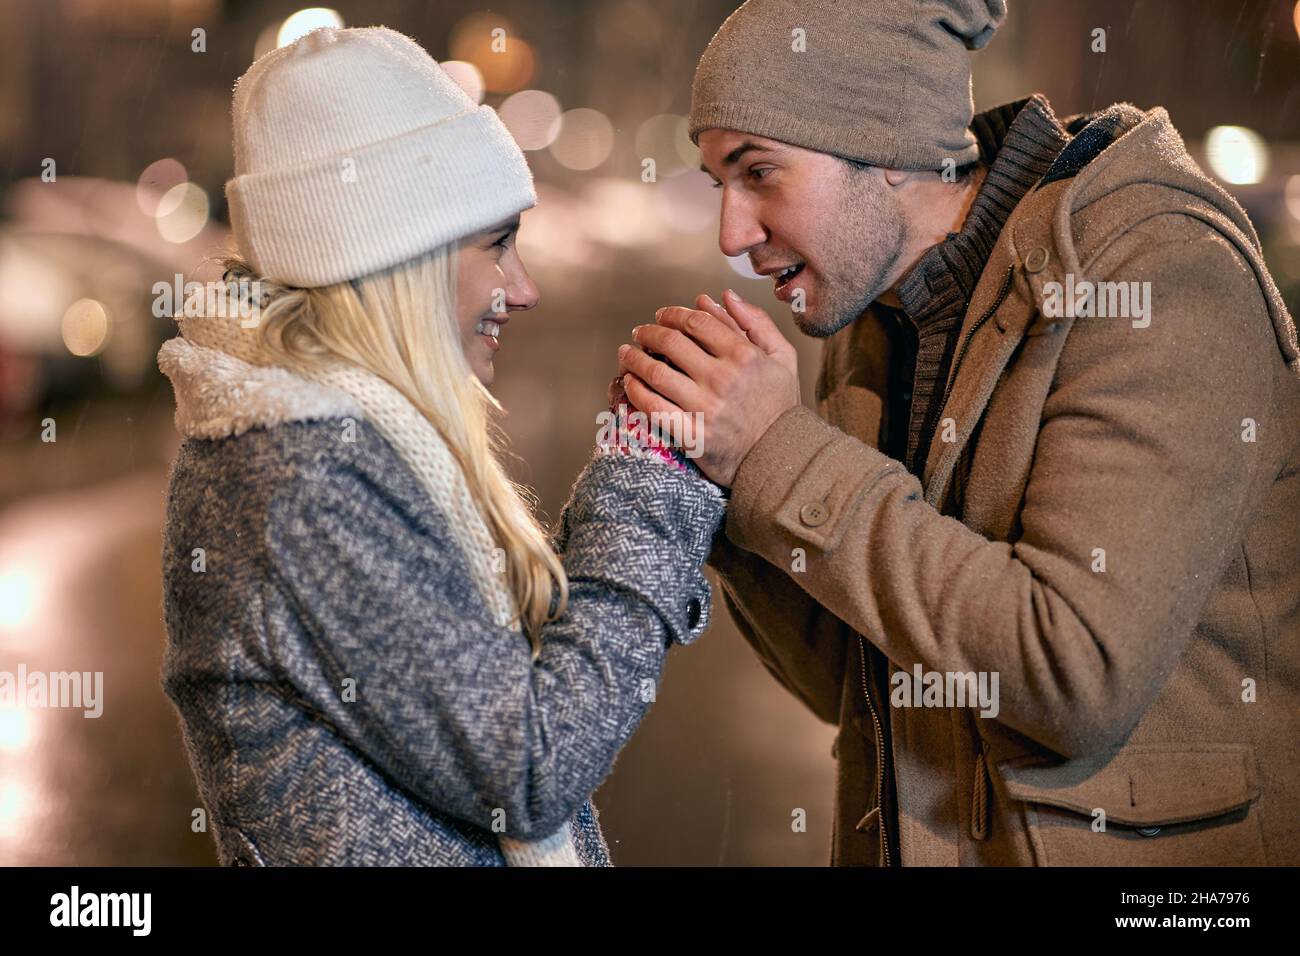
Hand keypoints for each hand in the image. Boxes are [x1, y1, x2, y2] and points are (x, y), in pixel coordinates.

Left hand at [617, 289, 799, 486]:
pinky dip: (635, 391)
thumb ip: (756, 323)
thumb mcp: (782, 358)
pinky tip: (629, 382)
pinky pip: (652, 407)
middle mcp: (722, 379)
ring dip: (633, 358)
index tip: (662, 315)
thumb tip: (725, 296)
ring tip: (627, 353)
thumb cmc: (779, 406)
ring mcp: (705, 408)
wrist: (779, 457)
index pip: (696, 322)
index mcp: (744, 356)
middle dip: (648, 333)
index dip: (672, 314)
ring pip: (655, 372)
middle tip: (640, 333)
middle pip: (670, 343)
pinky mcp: (692, 435)